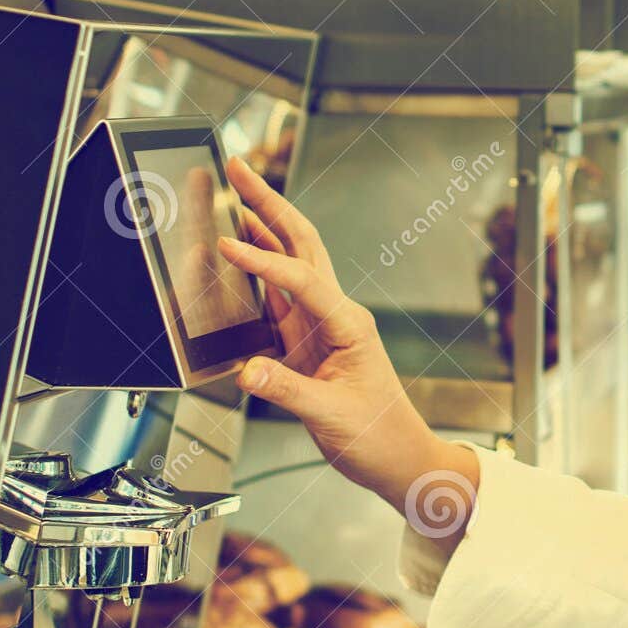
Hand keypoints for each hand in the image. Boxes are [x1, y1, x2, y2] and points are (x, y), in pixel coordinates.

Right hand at [219, 157, 477, 522]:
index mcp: (348, 326)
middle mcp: (337, 316)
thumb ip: (287, 391)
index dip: (263, 262)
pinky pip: (279, 295)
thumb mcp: (331, 417)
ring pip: (290, 262)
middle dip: (270, 203)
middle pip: (302, 244)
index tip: (228, 245)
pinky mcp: (307, 342)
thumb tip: (248, 369)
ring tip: (234, 192)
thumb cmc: (378, 437)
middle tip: (239, 168)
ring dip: (262, 225)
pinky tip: (240, 252)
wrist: (399, 459)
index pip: (302, 280)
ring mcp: (321, 326)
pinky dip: (257, 268)